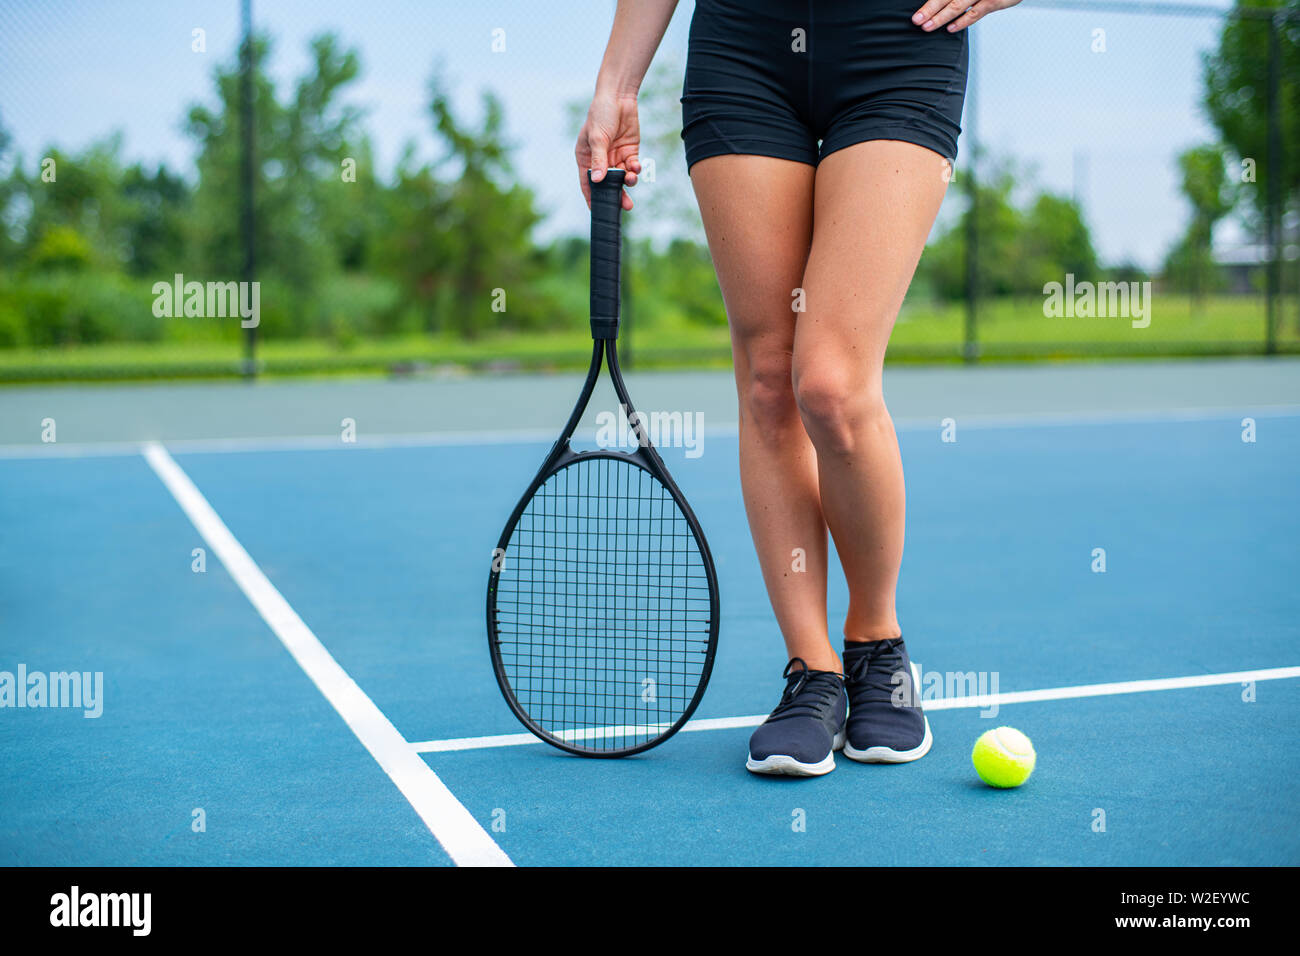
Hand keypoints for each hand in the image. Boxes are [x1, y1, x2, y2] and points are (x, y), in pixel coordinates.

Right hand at [575, 92, 641, 209]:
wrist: (619, 97)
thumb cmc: (601, 114)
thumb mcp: (597, 138)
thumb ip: (599, 160)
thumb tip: (597, 180)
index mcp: (586, 158)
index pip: (587, 183)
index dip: (592, 197)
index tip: (598, 211)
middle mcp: (600, 161)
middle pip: (607, 184)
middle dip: (616, 195)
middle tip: (626, 206)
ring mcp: (615, 157)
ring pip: (622, 178)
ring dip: (628, 182)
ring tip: (631, 180)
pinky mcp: (629, 152)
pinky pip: (632, 167)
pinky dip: (635, 169)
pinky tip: (636, 166)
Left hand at [911, 0, 1021, 32]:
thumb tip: (938, 5)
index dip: (930, 2)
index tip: (918, 14)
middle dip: (930, 8)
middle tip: (916, 20)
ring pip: (958, 4)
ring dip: (941, 17)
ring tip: (928, 27)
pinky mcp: (996, 0)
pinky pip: (977, 12)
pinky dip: (963, 21)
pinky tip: (950, 29)